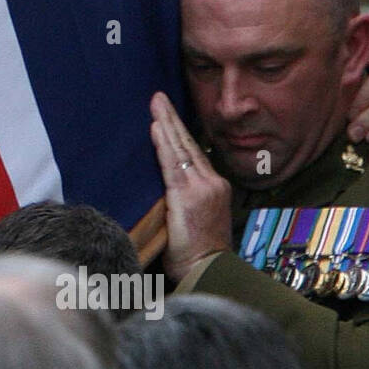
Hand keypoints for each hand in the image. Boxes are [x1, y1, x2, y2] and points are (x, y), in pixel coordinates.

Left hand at [150, 91, 231, 281]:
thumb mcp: (192, 219)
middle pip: (189, 145)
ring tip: (156, 104)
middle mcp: (212, 183)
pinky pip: (172, 165)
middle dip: (172, 119)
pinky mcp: (189, 196)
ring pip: (181, 150)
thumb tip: (163, 186)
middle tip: (158, 97)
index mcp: (213, 187)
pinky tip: (156, 128)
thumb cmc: (197, 253)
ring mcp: (202, 188)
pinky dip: (164, 145)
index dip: (180, 133)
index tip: (167, 115)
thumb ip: (182, 198)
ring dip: (166, 124)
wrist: (208, 271)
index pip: (194, 153)